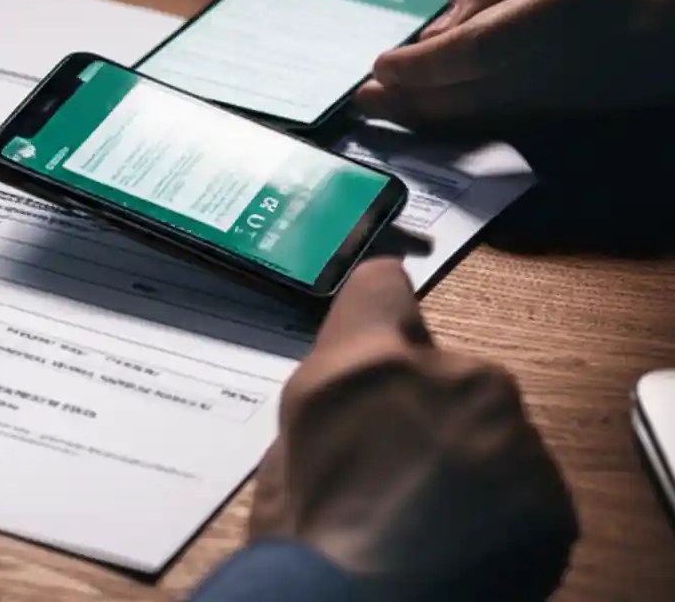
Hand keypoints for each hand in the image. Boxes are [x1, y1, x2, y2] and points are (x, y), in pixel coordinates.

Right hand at [250, 259, 577, 600]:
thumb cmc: (304, 546)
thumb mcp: (282, 450)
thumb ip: (329, 393)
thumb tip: (358, 383)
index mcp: (367, 363)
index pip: (381, 286)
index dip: (376, 318)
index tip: (381, 342)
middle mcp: (450, 380)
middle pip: (447, 370)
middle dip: (427, 408)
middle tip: (393, 471)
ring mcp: (510, 440)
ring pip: (490, 428)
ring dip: (466, 458)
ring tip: (425, 517)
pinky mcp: (552, 498)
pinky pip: (523, 484)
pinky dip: (499, 509)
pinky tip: (458, 543)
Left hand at [357, 0, 674, 127]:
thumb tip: (442, 28)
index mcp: (566, 8)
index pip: (473, 51)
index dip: (422, 67)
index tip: (382, 67)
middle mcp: (568, 63)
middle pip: (468, 94)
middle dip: (410, 100)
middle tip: (364, 99)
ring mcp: (576, 98)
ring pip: (484, 116)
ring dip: (428, 116)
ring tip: (384, 109)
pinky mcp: (581, 116)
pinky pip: (508, 121)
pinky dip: (463, 120)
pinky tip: (433, 115)